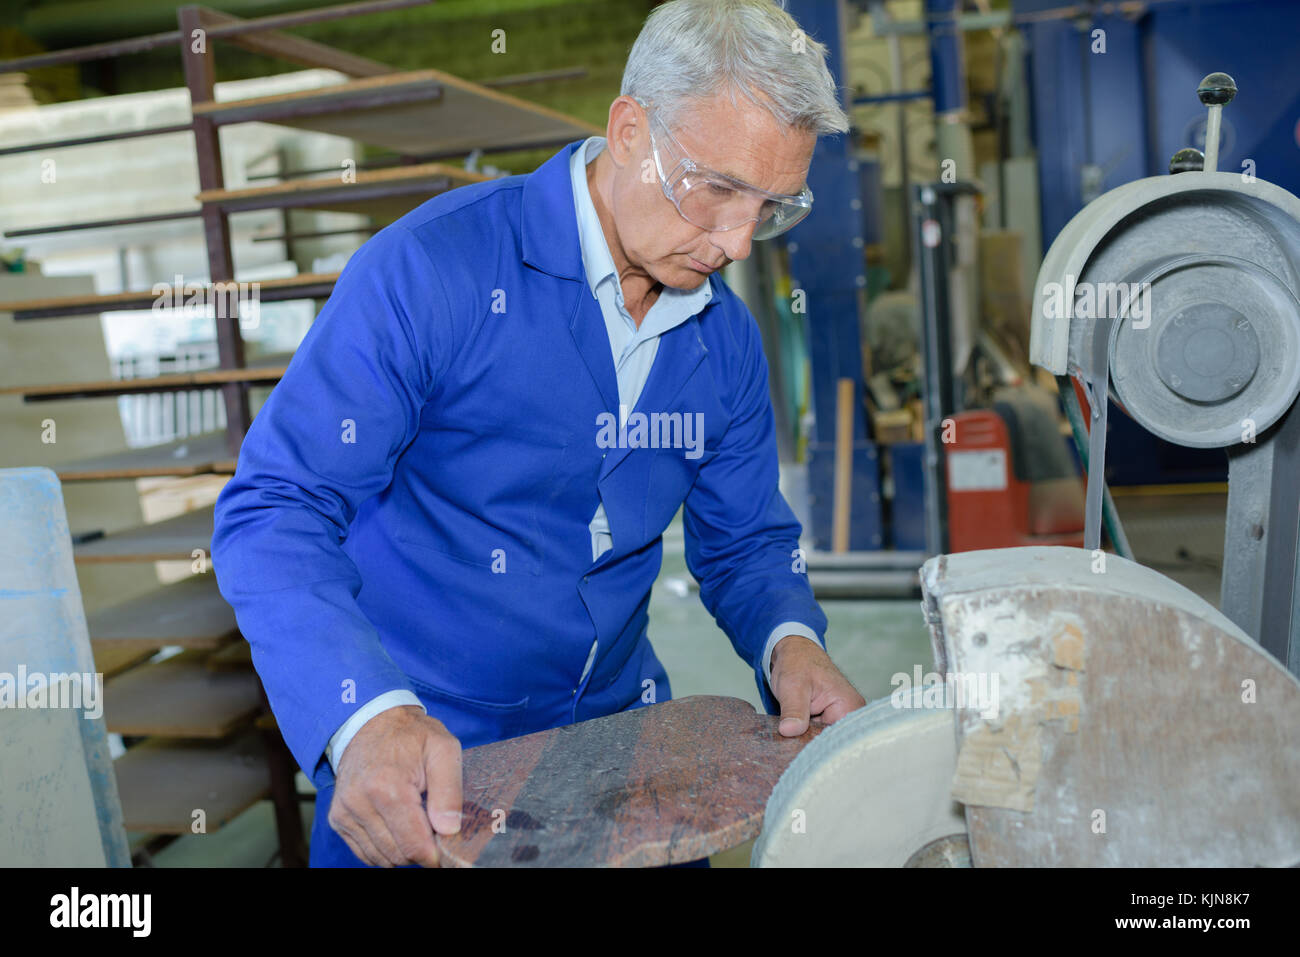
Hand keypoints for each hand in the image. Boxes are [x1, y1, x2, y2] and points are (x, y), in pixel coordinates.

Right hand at [329, 705, 462, 866]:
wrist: (370, 721)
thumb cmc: (411, 735)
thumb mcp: (444, 749)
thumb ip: (450, 791)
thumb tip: (449, 830)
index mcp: (388, 786)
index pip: (414, 846)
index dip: (435, 853)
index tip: (446, 843)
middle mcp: (360, 802)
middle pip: (397, 855)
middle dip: (419, 851)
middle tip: (432, 829)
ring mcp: (345, 811)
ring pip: (379, 858)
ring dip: (401, 851)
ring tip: (415, 824)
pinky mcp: (337, 818)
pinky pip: (364, 853)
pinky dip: (383, 849)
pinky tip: (396, 827)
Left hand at [769, 636, 865, 736]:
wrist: (794, 653)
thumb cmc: (798, 663)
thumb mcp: (792, 685)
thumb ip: (794, 709)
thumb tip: (789, 731)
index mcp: (849, 706)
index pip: (837, 740)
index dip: (815, 745)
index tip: (796, 747)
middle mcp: (850, 715)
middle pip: (831, 743)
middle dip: (809, 743)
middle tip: (789, 739)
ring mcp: (840, 719)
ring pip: (822, 741)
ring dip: (805, 739)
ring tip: (791, 734)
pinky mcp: (828, 721)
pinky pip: (817, 736)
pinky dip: (804, 735)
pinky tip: (794, 731)